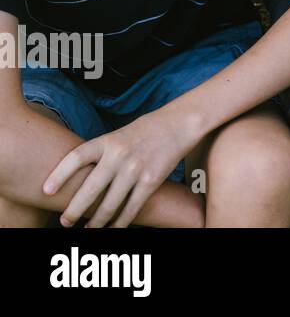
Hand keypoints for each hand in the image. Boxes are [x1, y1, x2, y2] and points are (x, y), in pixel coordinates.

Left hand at [43, 109, 197, 227]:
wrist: (179, 123)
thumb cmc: (145, 130)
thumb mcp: (118, 135)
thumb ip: (100, 154)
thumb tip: (79, 179)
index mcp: (107, 141)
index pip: (76, 157)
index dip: (59, 174)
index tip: (46, 191)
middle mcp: (119, 155)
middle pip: (90, 188)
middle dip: (75, 209)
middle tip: (64, 221)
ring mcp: (136, 168)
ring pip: (110, 204)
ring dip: (96, 221)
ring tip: (88, 229)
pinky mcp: (151, 180)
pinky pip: (132, 208)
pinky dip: (121, 222)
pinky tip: (113, 228)